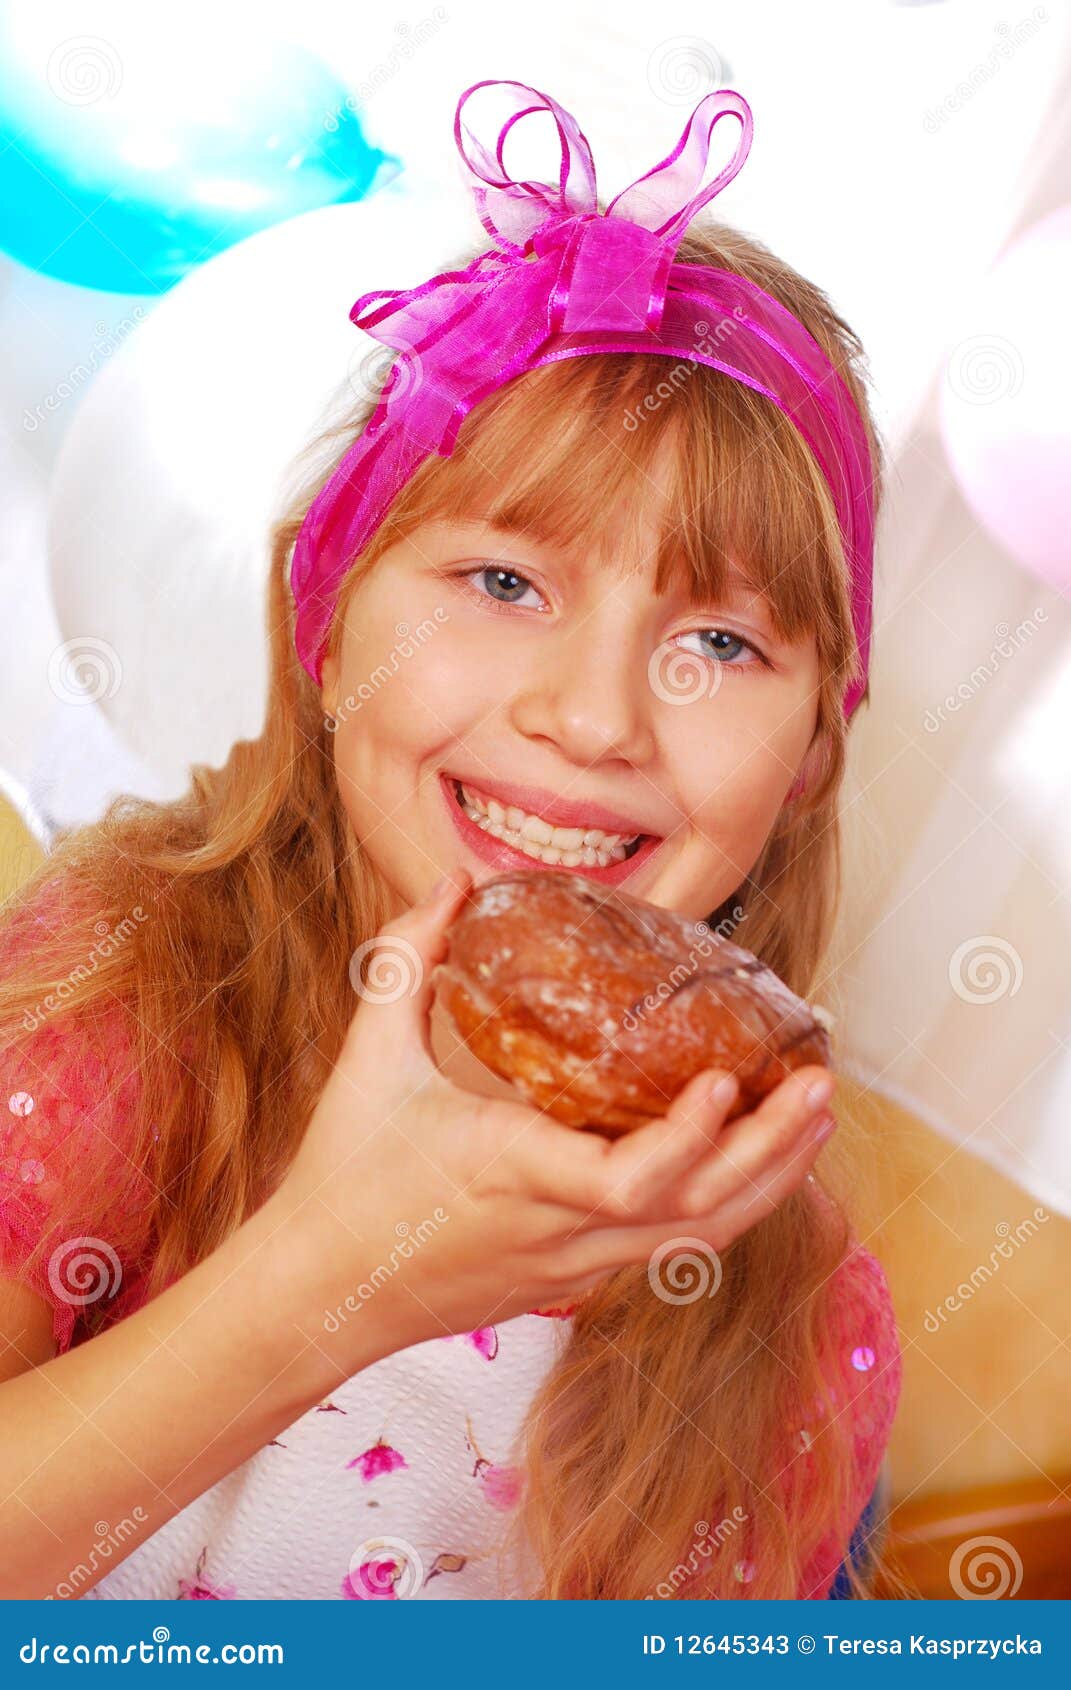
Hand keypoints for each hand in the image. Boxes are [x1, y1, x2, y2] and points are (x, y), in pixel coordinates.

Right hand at [271, 867, 836, 1370]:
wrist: (320, 1293)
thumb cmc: (342, 1177)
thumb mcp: (368, 1059)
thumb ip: (407, 961)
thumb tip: (454, 884)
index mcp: (510, 1172)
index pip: (622, 1180)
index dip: (685, 1141)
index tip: (720, 1083)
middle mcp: (558, 1229)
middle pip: (692, 1212)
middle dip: (769, 1151)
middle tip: (818, 1083)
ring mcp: (573, 1264)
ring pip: (697, 1239)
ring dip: (768, 1180)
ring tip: (814, 1116)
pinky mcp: (575, 1278)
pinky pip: (673, 1249)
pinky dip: (730, 1207)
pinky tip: (760, 1164)